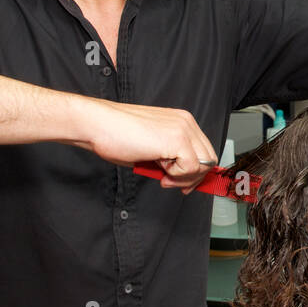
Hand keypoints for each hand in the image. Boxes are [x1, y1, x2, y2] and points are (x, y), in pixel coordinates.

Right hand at [78, 99, 218, 192]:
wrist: (99, 125)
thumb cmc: (116, 136)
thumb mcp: (151, 149)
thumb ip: (169, 159)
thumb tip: (182, 177)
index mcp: (181, 122)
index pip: (203, 150)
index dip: (195, 172)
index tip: (183, 184)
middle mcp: (186, 122)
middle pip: (208, 158)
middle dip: (193, 178)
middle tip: (171, 183)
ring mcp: (183, 129)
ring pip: (203, 164)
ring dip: (184, 178)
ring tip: (162, 176)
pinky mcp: (177, 139)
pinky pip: (191, 167)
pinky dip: (178, 176)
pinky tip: (160, 171)